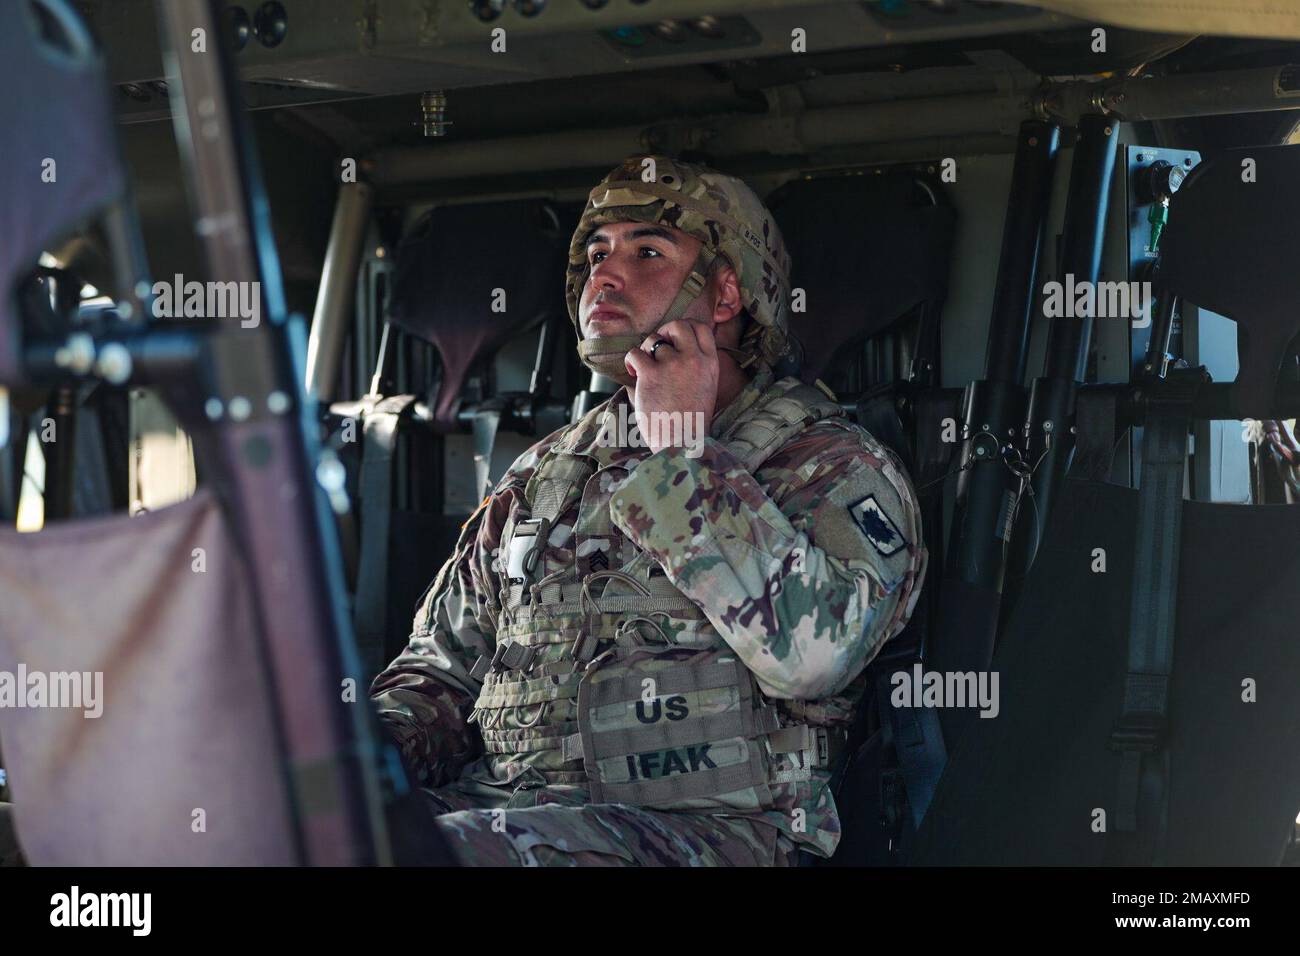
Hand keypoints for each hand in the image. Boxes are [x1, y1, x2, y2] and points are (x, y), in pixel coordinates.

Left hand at [623, 319, 717, 453]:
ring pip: (653, 340)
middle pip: (678, 325)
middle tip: (657, 348)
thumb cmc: (690, 422)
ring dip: (645, 352)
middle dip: (664, 331)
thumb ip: (697, 366)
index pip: (701, 328)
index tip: (675, 339)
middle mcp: (693, 359)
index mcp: (710, 363)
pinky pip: (635, 354)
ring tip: (646, 370)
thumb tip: (674, 348)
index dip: (686, 328)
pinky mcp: (651, 374)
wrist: (682, 444)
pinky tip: (634, 374)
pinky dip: (631, 362)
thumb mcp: (706, 388)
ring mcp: (672, 365)